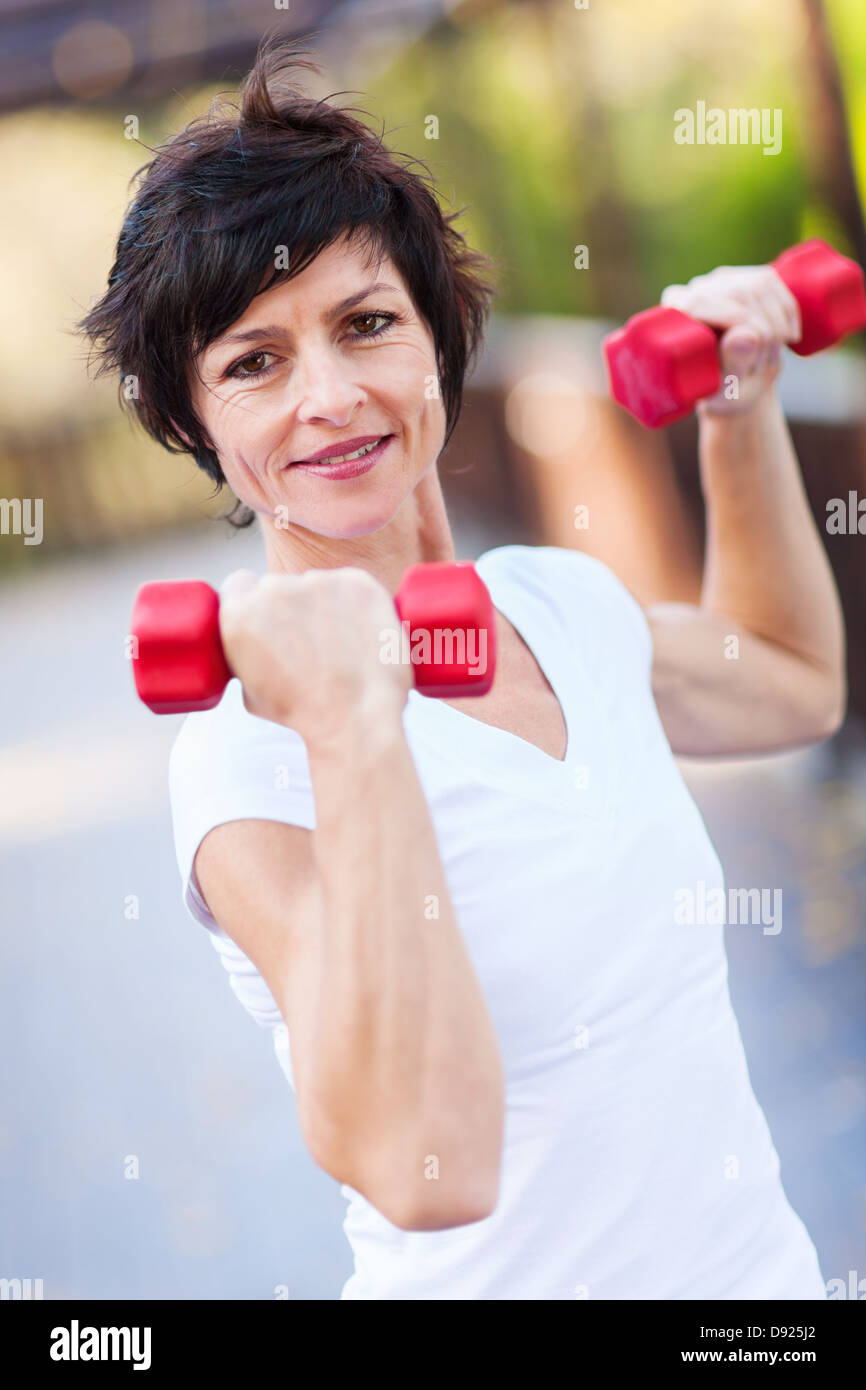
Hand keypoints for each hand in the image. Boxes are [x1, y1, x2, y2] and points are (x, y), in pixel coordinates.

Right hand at [217, 567, 413, 747]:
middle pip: (280, 585)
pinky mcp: (356, 582)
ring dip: (325, 607)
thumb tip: (259, 645)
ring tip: (340, 647)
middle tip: (309, 641)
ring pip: (318, 586)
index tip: (269, 620)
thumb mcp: (250, 689)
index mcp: (240, 613)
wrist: (355, 714)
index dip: (254, 603)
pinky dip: (356, 605)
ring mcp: (318, 581)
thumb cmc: (303, 710)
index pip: (239, 586)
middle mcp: (275, 589)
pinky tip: (361, 636)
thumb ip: (247, 653)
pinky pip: (351, 587)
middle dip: (291, 608)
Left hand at [660, 263, 801, 416]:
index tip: (757, 360)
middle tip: (765, 366)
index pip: (705, 302)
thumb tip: (746, 333)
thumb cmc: (722, 392)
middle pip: (736, 292)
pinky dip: (787, 310)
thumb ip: (733, 366)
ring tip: (773, 357)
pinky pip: (771, 281)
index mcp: (675, 314)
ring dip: (777, 324)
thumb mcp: (726, 390)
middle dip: (763, 330)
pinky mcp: (745, 277)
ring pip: (758, 285)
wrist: (736, 387)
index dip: (740, 323)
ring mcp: (719, 280)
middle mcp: (693, 290)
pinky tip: (790, 336)